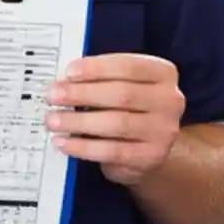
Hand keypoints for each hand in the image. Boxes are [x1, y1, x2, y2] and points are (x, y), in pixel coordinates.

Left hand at [46, 54, 184, 185]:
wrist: (147, 148)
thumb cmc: (126, 107)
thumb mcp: (120, 84)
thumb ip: (99, 77)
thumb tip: (63, 80)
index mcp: (163, 73)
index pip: (129, 66)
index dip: (97, 68)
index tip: (69, 72)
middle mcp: (170, 100)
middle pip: (122, 94)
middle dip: (82, 94)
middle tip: (53, 96)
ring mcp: (164, 130)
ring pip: (116, 123)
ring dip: (78, 121)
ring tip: (53, 120)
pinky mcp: (151, 157)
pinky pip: (113, 151)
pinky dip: (83, 147)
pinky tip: (63, 143)